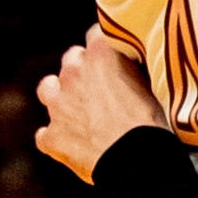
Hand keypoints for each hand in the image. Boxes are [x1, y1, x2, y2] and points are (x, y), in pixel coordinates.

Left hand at [37, 32, 168, 183]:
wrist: (138, 163)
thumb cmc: (151, 125)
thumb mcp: (151, 86)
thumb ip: (132, 69)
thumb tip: (131, 65)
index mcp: (100, 56)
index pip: (96, 34)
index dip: (105, 46)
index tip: (114, 54)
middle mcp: (73, 74)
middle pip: (71, 59)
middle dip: (82, 70)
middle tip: (100, 87)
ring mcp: (58, 106)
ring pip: (47, 89)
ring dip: (59, 96)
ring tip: (75, 109)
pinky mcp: (52, 137)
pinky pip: (46, 134)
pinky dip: (57, 137)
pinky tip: (72, 144)